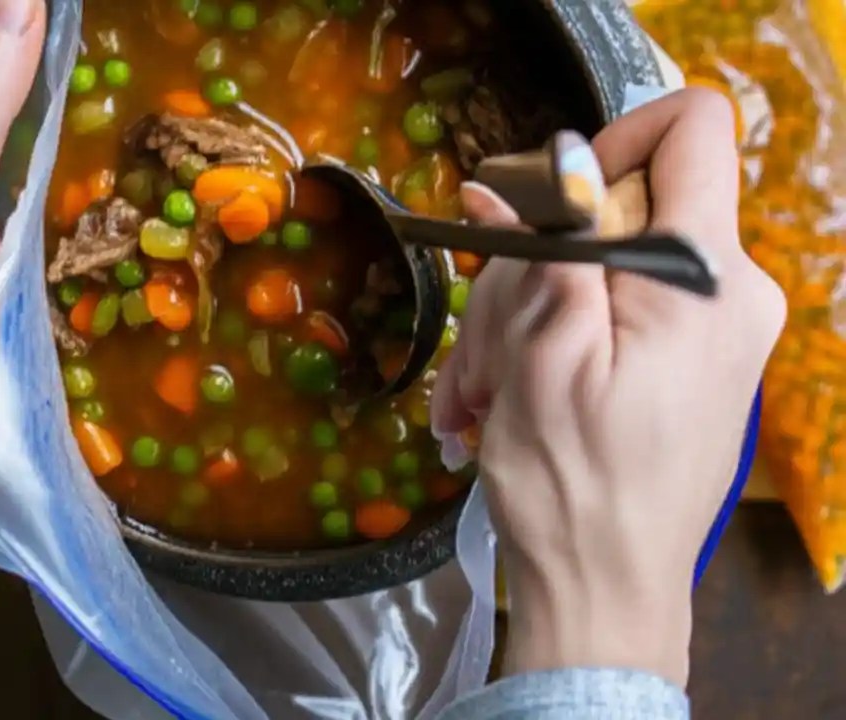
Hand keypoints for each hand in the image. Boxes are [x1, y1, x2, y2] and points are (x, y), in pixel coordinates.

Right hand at [432, 89, 785, 685]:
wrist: (606, 591)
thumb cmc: (573, 488)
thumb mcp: (541, 359)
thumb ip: (548, 253)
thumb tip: (529, 171)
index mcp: (705, 276)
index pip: (690, 129)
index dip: (610, 138)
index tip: (547, 204)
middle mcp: (730, 291)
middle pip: (621, 210)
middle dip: (536, 264)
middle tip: (489, 349)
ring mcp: (714, 328)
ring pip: (601, 267)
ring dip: (525, 318)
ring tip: (485, 393)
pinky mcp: (692, 360)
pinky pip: (613, 313)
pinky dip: (552, 343)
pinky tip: (505, 401)